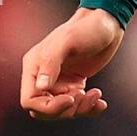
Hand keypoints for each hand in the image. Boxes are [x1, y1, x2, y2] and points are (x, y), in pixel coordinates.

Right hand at [20, 6, 124, 120]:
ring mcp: (59, 82)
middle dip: (65, 110)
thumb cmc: (86, 28)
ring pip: (62, 111)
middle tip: (83, 96)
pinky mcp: (74, 84)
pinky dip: (89, 108)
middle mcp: (43, 77)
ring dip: (80, 108)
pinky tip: (100, 102)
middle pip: (44, 110)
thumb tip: (41, 86)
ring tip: (96, 94)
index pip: (30, 100)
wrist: (107, 24)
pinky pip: (76, 106)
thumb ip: (51, 62)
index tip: (70, 98)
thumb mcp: (67, 41)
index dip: (48, 107)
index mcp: (34, 67)